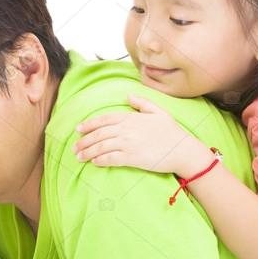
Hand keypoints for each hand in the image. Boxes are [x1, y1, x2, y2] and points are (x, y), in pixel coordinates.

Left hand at [73, 94, 211, 176]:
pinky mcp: (132, 158)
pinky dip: (100, 160)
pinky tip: (94, 162)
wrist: (183, 150)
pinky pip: (111, 159)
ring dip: (88, 152)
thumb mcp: (158, 111)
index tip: (78, 129)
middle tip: (74, 147)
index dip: (89, 124)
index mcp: (131, 118)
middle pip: (99, 134)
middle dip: (84, 141)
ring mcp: (128, 144)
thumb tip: (129, 95)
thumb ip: (142, 103)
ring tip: (79, 157)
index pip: (104, 119)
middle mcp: (127, 130)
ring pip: (101, 147)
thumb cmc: (172, 132)